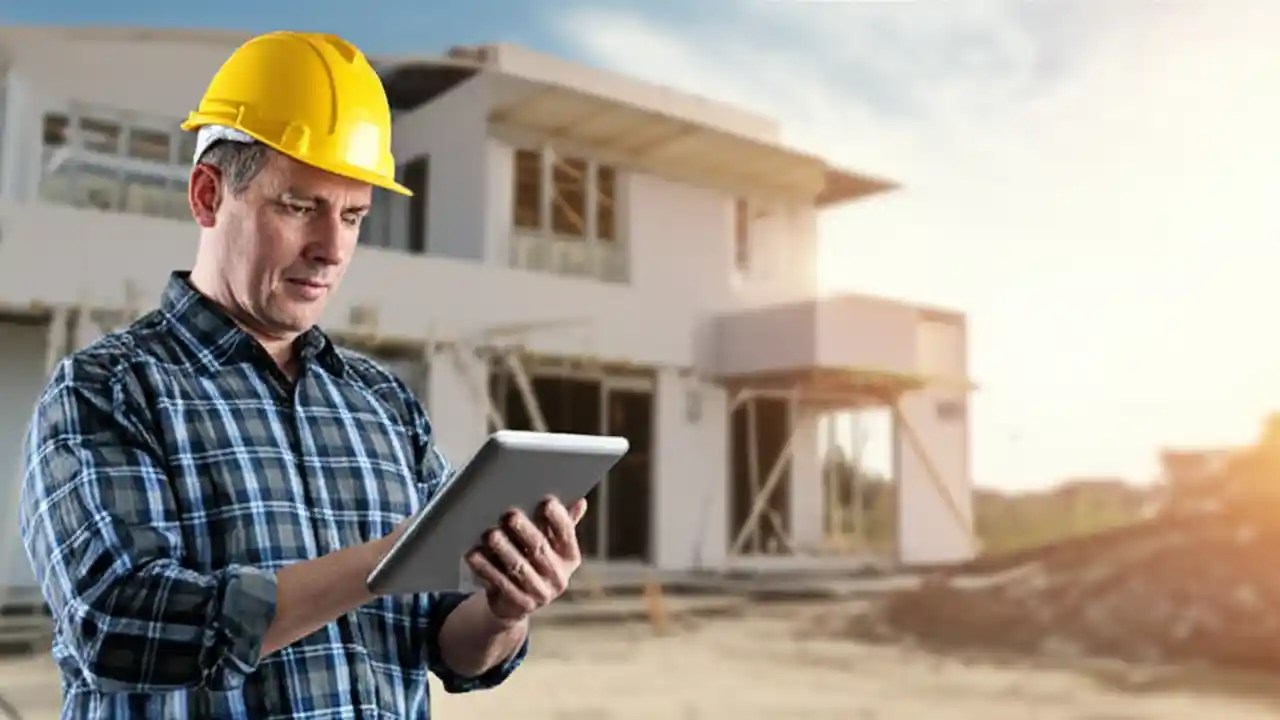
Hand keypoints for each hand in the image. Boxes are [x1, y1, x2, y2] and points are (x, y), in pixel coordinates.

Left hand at [465, 496, 587, 626]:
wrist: (515, 602)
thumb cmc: (534, 562)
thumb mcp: (550, 545)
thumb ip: (562, 524)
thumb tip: (581, 501)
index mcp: (570, 557)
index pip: (566, 534)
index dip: (558, 518)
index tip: (546, 502)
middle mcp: (559, 577)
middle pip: (540, 549)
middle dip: (525, 531)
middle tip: (510, 515)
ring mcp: (541, 594)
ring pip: (519, 568)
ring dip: (503, 550)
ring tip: (490, 534)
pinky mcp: (520, 605)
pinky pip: (500, 583)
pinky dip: (486, 568)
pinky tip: (474, 555)